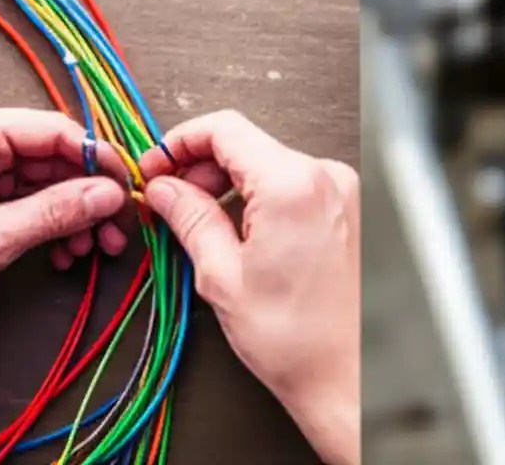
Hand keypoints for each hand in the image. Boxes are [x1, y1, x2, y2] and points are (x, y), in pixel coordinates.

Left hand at [0, 101, 128, 352]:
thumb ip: (56, 211)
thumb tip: (109, 195)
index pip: (52, 131)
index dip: (97, 160)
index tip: (128, 189)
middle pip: (54, 157)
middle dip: (89, 195)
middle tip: (117, 228)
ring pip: (48, 182)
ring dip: (76, 215)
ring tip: (95, 247)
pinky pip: (31, 202)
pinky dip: (54, 226)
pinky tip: (67, 251)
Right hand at [138, 110, 359, 464]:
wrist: (348, 375)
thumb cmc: (298, 339)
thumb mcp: (221, 275)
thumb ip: (189, 219)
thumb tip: (165, 189)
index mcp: (294, 185)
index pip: (225, 128)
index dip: (180, 141)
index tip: (156, 165)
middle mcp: (326, 178)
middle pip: (248, 145)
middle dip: (200, 167)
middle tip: (167, 199)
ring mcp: (342, 192)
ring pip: (269, 165)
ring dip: (228, 185)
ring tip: (198, 224)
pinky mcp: (348, 210)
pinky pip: (293, 186)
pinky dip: (259, 198)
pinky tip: (237, 231)